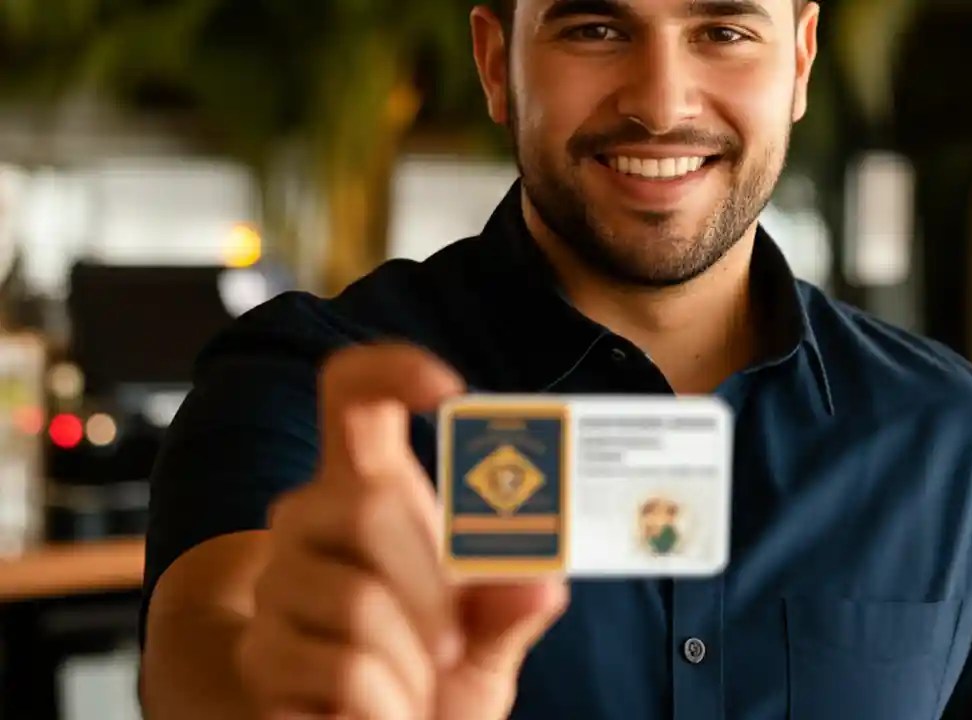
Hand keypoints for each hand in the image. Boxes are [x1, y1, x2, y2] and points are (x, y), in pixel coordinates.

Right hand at [235, 344, 568, 719]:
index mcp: (371, 488)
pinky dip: (387, 706)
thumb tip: (540, 584)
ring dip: (413, 664)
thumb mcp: (491, 640)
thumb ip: (515, 607)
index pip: (352, 396)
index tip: (452, 389)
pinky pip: (341, 671)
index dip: (393, 371)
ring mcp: (278, 584)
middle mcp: (311, 519)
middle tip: (456, 646)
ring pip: (358, 601)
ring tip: (414, 686)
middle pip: (367, 506)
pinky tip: (382, 712)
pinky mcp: (261, 654)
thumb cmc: (434, 674)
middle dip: (433, 589)